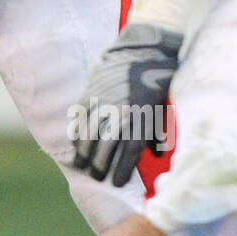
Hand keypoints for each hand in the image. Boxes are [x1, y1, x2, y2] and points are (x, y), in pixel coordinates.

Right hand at [73, 22, 182, 186]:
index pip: (128, 152)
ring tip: (81, 164)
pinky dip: (76, 129)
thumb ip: (156, 134)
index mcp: (140, 118)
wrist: (144, 51)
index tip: (117, 183)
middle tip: (96, 177)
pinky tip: (75, 140)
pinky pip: (80, 114)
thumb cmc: (157, 83)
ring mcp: (103, 101)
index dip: (121, 170)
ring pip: (88, 132)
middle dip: (99, 165)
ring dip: (83, 150)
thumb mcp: (161, 110)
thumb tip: (155, 155)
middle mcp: (119, 112)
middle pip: (105, 146)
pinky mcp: (92, 90)